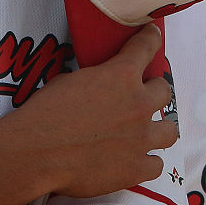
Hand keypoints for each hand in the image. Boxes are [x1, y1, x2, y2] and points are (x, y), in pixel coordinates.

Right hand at [18, 23, 177, 197]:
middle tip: (139, 99)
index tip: (152, 35)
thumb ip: (96, 80)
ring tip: (143, 134)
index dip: (151, 38)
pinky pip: (156, 165)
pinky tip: (133, 162)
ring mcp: (141, 139)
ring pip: (169, 131)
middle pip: (164, 91)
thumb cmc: (45, 114)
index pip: (146, 47)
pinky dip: (146, 163)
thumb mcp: (69, 81)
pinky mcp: (136, 169)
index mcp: (121, 76)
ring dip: (157, 130)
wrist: (35, 152)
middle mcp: (138, 105)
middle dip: (152, 92)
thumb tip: (99, 87)